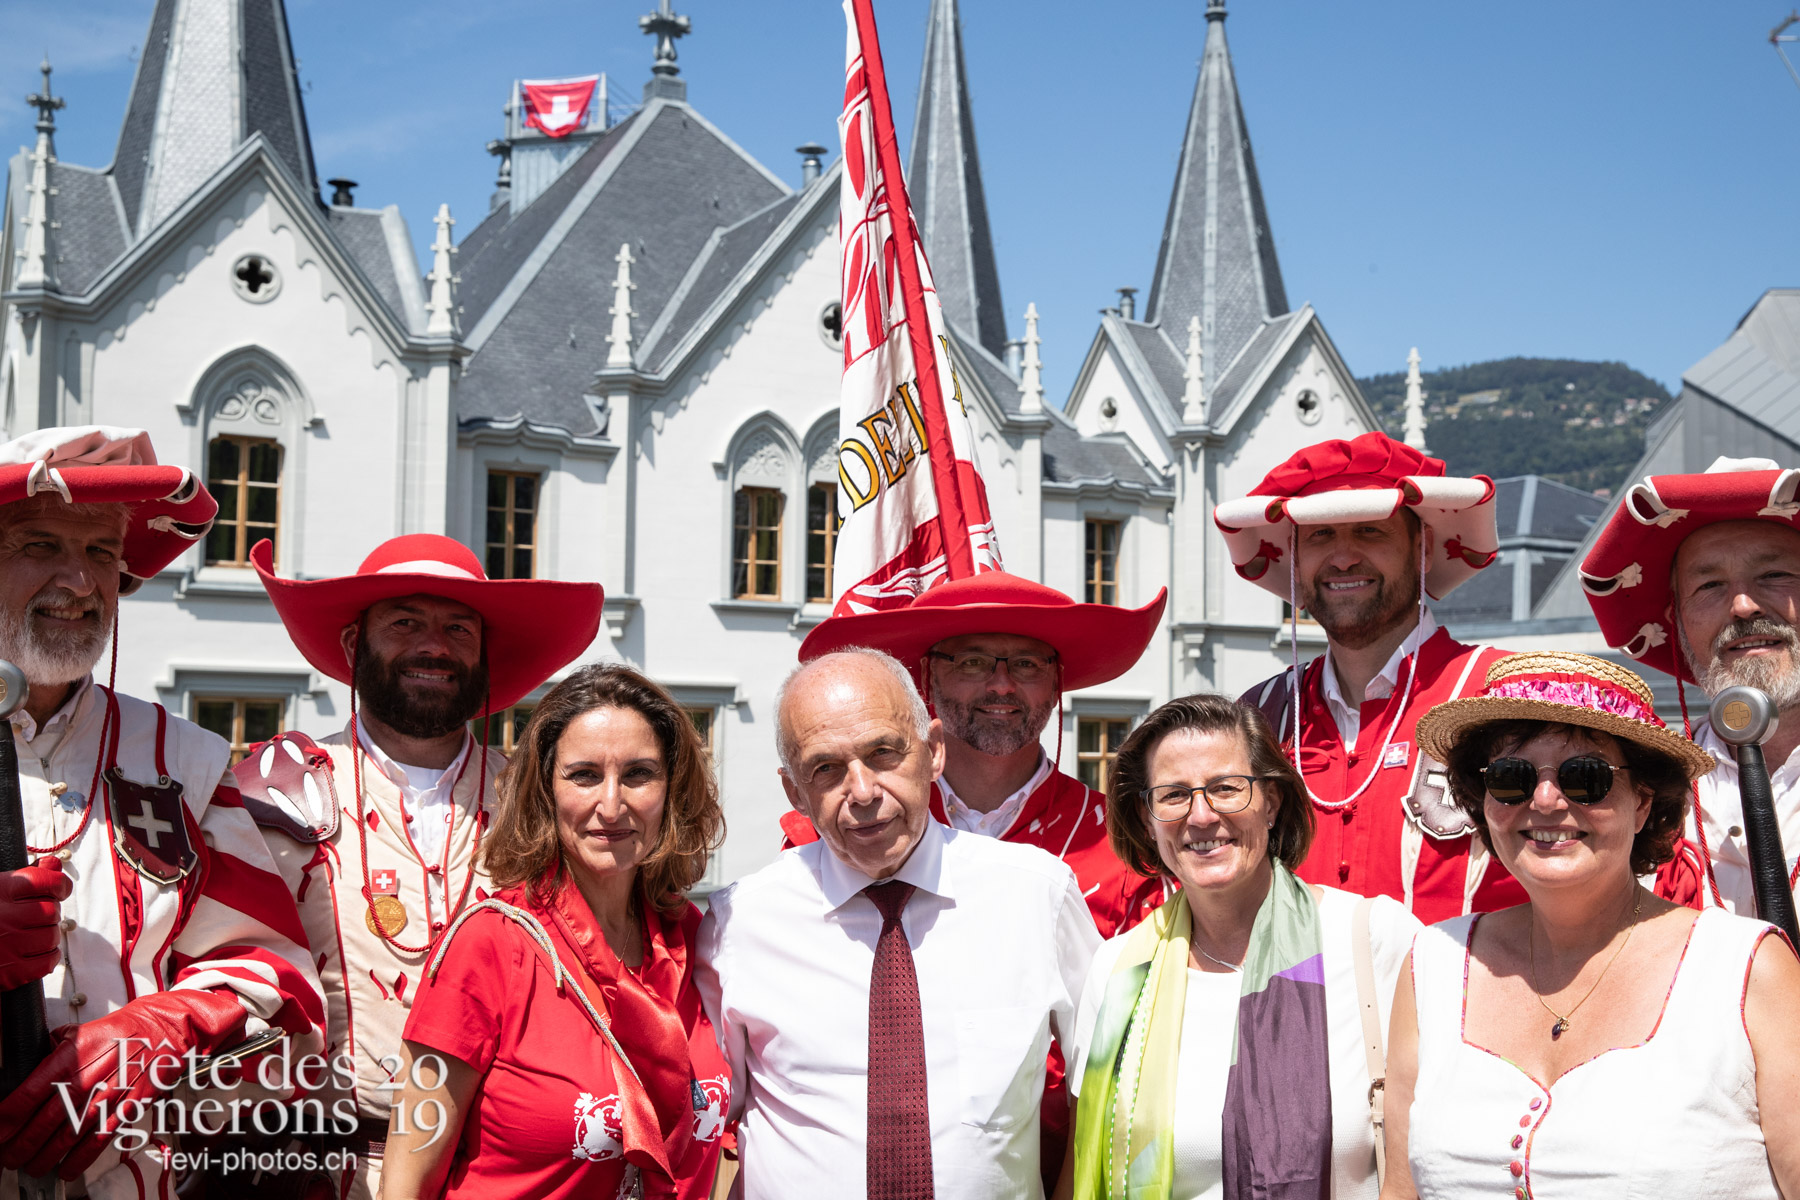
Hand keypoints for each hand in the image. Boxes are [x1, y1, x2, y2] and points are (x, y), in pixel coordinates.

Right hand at [0, 857, 71, 990]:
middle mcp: (6, 917)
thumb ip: (25, 876)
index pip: (48, 882)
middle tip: (33, 916)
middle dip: (47, 912)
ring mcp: (8, 945)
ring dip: (46, 935)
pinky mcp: (10, 972)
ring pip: (51, 936)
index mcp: (2, 891)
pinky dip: (47, 957)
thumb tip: (52, 865)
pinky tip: (34, 952)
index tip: (59, 889)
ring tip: (29, 934)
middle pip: (52, 911)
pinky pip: (46, 962)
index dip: (59, 885)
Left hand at [0, 988, 246, 1179]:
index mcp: (71, 1059)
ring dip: (44, 1157)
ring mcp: (107, 1097)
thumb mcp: (79, 1031)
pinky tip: (66, 1169)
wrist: (162, 1029)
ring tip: (31, 1166)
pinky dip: (79, 1160)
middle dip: (20, 1145)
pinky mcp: (126, 1109)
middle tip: (8, 1155)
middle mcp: (87, 1080)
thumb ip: (52, 1051)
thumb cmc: (121, 1031)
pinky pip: (98, 1141)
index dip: (7, 1118)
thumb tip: (30, 1065)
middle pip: (43, 1123)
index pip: (28, 1095)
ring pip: (67, 1137)